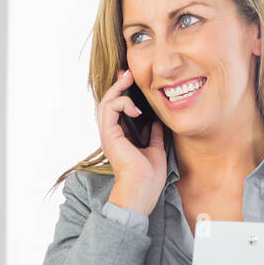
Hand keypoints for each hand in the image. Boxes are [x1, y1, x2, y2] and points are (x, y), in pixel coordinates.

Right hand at [97, 68, 166, 213]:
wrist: (142, 190)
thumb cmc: (148, 177)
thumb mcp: (155, 149)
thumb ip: (155, 135)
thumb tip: (157, 122)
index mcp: (120, 139)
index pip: (116, 111)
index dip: (123, 94)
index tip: (133, 82)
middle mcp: (111, 135)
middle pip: (108, 103)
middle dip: (118, 86)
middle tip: (128, 74)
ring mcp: (108, 135)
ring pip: (106, 103)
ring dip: (117, 89)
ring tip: (128, 79)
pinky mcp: (109, 135)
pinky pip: (110, 109)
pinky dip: (122, 103)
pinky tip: (137, 108)